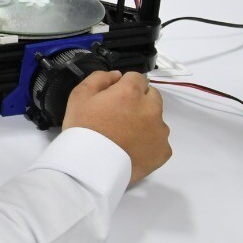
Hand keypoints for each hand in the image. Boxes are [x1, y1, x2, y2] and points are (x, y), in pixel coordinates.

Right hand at [62, 71, 170, 185]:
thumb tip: (117, 75)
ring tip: (126, 136)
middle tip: (121, 117)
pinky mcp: (163, 151)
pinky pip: (160, 142)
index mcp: (131, 92)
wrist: (90, 167)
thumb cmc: (83, 129)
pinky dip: (150, 143)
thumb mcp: (79, 96)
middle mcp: (151, 108)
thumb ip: (99, 78)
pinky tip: (134, 150)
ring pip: (157, 119)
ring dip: (146, 122)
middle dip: (139, 101)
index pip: (137, 78)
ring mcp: (160, 131)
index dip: (124, 86)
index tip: (114, 99)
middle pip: (152, 96)